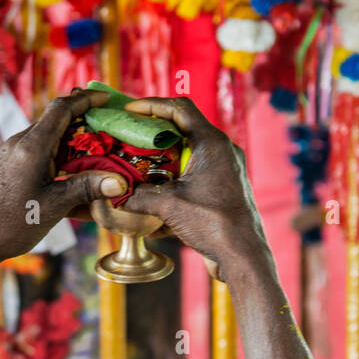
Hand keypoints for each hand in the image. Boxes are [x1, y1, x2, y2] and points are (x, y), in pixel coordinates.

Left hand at [0, 91, 128, 274]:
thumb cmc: (10, 225)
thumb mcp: (53, 207)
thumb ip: (86, 190)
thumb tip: (120, 183)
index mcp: (32, 146)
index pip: (62, 108)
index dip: (87, 99)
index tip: (108, 99)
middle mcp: (22, 143)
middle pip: (58, 120)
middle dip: (86, 121)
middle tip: (111, 129)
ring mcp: (16, 155)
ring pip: (51, 138)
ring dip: (76, 142)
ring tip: (101, 153)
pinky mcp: (14, 168)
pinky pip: (43, 155)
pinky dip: (63, 159)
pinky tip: (77, 178)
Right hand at [121, 97, 269, 279]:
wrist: (242, 254)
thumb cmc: (213, 224)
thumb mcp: (169, 206)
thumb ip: (139, 196)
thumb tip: (116, 194)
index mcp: (212, 143)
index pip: (180, 107)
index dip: (153, 104)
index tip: (131, 108)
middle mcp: (222, 149)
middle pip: (184, 127)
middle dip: (155, 131)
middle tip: (131, 134)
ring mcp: (225, 168)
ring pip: (189, 150)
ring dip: (164, 154)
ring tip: (140, 162)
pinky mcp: (224, 185)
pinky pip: (196, 171)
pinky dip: (175, 174)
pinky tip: (156, 189)